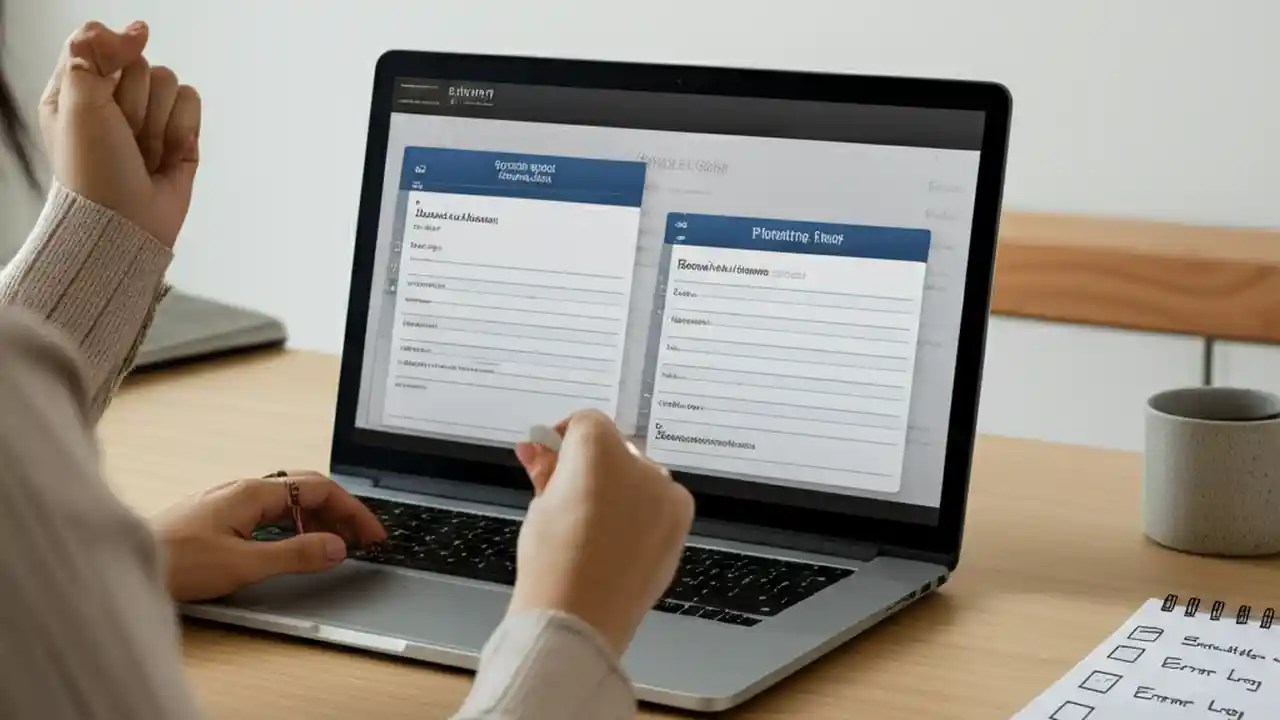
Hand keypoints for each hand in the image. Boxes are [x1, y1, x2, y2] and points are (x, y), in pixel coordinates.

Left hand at [40, 20, 199, 247]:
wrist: (126, 224)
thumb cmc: (93, 171)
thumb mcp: (76, 103)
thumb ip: (94, 52)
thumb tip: (138, 29)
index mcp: (77, 89)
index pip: (100, 43)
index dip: (112, 56)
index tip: (110, 86)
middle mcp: (113, 101)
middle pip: (143, 64)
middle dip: (137, 105)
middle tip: (123, 138)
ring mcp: (149, 118)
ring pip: (171, 83)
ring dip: (160, 124)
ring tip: (144, 154)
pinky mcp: (180, 135)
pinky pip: (193, 106)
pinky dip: (183, 133)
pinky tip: (166, 158)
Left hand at [153, 472, 386, 602]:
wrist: (127, 563)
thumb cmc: (175, 562)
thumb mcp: (242, 564)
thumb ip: (294, 554)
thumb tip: (336, 546)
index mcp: (252, 493)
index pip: (319, 489)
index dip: (352, 511)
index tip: (372, 534)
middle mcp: (243, 490)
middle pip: (307, 489)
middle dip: (341, 510)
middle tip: (363, 538)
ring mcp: (231, 502)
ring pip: (289, 500)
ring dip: (319, 517)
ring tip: (337, 541)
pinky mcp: (220, 517)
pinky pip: (271, 512)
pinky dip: (296, 524)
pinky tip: (297, 542)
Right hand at [510, 411, 693, 654]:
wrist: (579, 619)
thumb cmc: (551, 559)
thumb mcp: (540, 505)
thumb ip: (546, 469)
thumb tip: (536, 449)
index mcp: (602, 451)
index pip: (586, 423)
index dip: (563, 438)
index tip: (548, 457)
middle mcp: (644, 466)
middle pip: (616, 450)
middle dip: (591, 464)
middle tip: (563, 490)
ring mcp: (669, 498)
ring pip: (640, 477)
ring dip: (617, 488)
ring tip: (587, 522)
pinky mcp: (681, 528)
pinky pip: (657, 507)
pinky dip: (637, 514)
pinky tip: (612, 540)